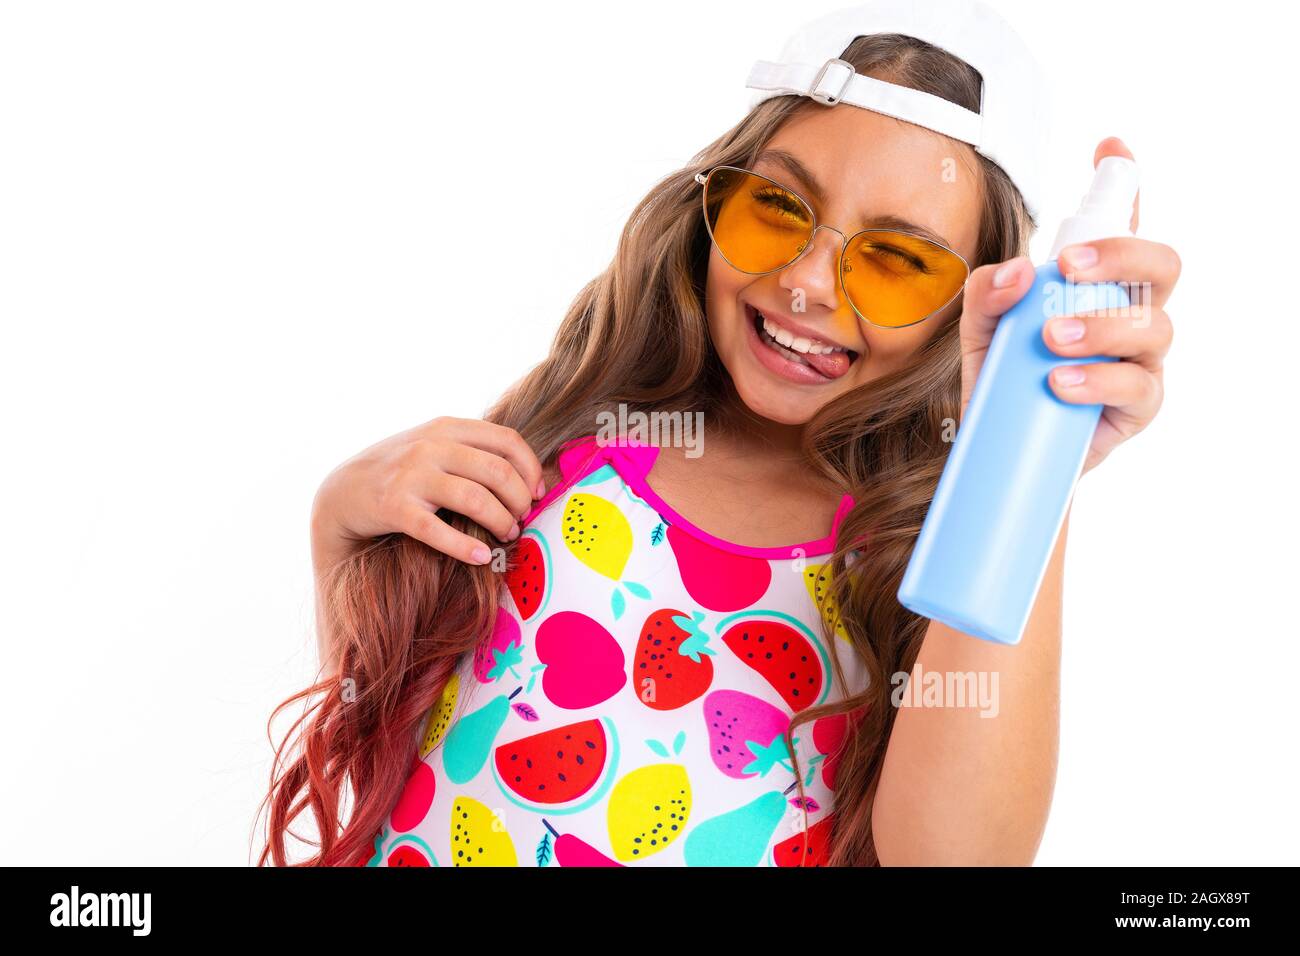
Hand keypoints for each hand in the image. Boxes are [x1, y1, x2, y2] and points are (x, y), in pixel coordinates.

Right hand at [311, 417, 546, 567]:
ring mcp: (412, 476)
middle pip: (497, 471)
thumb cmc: (402, 471)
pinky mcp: (395, 509)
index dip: (530, 468)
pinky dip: (466, 547)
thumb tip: (528, 474)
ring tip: (508, 536)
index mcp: (447, 427)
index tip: (537, 493)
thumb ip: (472, 451)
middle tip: (522, 519)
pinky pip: (439, 531)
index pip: (506, 439)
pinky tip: (481, 557)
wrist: (343, 490)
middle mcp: (431, 446)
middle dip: (519, 500)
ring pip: (475, 499)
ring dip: (501, 522)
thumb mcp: (434, 446)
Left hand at [958, 137, 1178, 475]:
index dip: (1125, 182)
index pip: (1122, 225)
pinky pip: (1139, 388)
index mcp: (1096, 283)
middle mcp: (1130, 311)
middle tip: (1066, 267)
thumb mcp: (978, 328)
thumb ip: (986, 291)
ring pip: (1154, 326)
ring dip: (1102, 327)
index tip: (1110, 148)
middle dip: (1122, 254)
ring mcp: (1141, 359)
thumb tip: (1018, 272)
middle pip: (1163, 262)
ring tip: (1051, 339)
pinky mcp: (1137, 408)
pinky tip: (1061, 382)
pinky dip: (1099, 381)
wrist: (998, 450)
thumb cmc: (1000, 378)